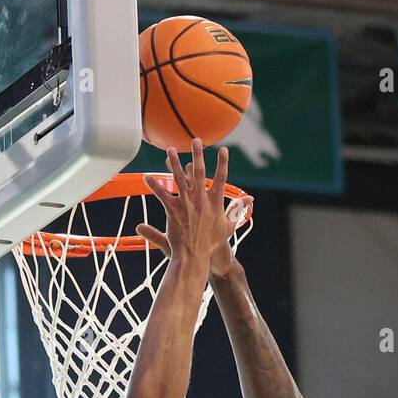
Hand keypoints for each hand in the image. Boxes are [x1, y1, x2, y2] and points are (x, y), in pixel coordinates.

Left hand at [136, 140, 235, 269]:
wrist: (198, 257)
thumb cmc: (213, 244)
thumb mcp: (229, 227)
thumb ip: (238, 210)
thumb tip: (250, 199)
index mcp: (215, 203)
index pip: (220, 179)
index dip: (223, 164)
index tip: (224, 150)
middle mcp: (201, 200)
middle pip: (199, 172)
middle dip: (198, 155)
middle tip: (196, 141)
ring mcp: (186, 204)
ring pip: (179, 178)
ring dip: (173, 163)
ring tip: (169, 150)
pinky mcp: (173, 211)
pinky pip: (162, 194)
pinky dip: (154, 185)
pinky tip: (147, 177)